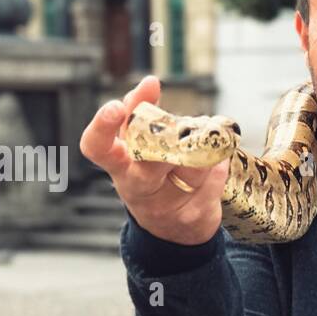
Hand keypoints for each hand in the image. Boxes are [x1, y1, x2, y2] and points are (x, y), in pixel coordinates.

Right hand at [78, 75, 229, 245]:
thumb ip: (140, 115)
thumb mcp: (139, 147)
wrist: (177, 231)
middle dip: (166, 139)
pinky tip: (214, 163)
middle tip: (180, 126)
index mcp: (118, 165)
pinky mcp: (195, 214)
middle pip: (149, 160)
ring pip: (192, 163)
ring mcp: (166, 204)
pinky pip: (215, 175)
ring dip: (202, 146)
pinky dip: (219, 162)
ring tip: (204, 140)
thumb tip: (148, 84)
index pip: (97, 147)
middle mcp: (137, 186)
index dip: (102, 127)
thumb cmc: (153, 177)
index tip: (115, 107)